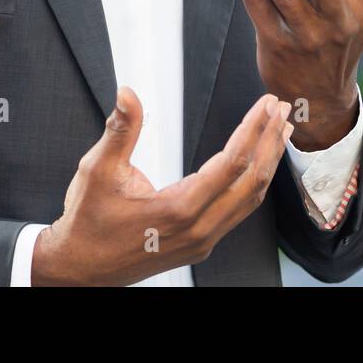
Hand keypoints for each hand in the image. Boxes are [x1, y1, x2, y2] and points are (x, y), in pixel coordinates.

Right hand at [31, 87, 293, 285]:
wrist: (79, 268)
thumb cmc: (88, 220)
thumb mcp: (97, 169)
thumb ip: (120, 129)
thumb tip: (127, 93)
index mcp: (178, 208)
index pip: (231, 162)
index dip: (253, 129)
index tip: (266, 104)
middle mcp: (198, 228)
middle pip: (251, 181)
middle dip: (270, 142)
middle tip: (282, 110)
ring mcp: (202, 240)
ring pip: (250, 200)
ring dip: (268, 163)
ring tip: (280, 132)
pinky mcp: (200, 244)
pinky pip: (239, 212)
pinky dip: (254, 184)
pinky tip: (258, 165)